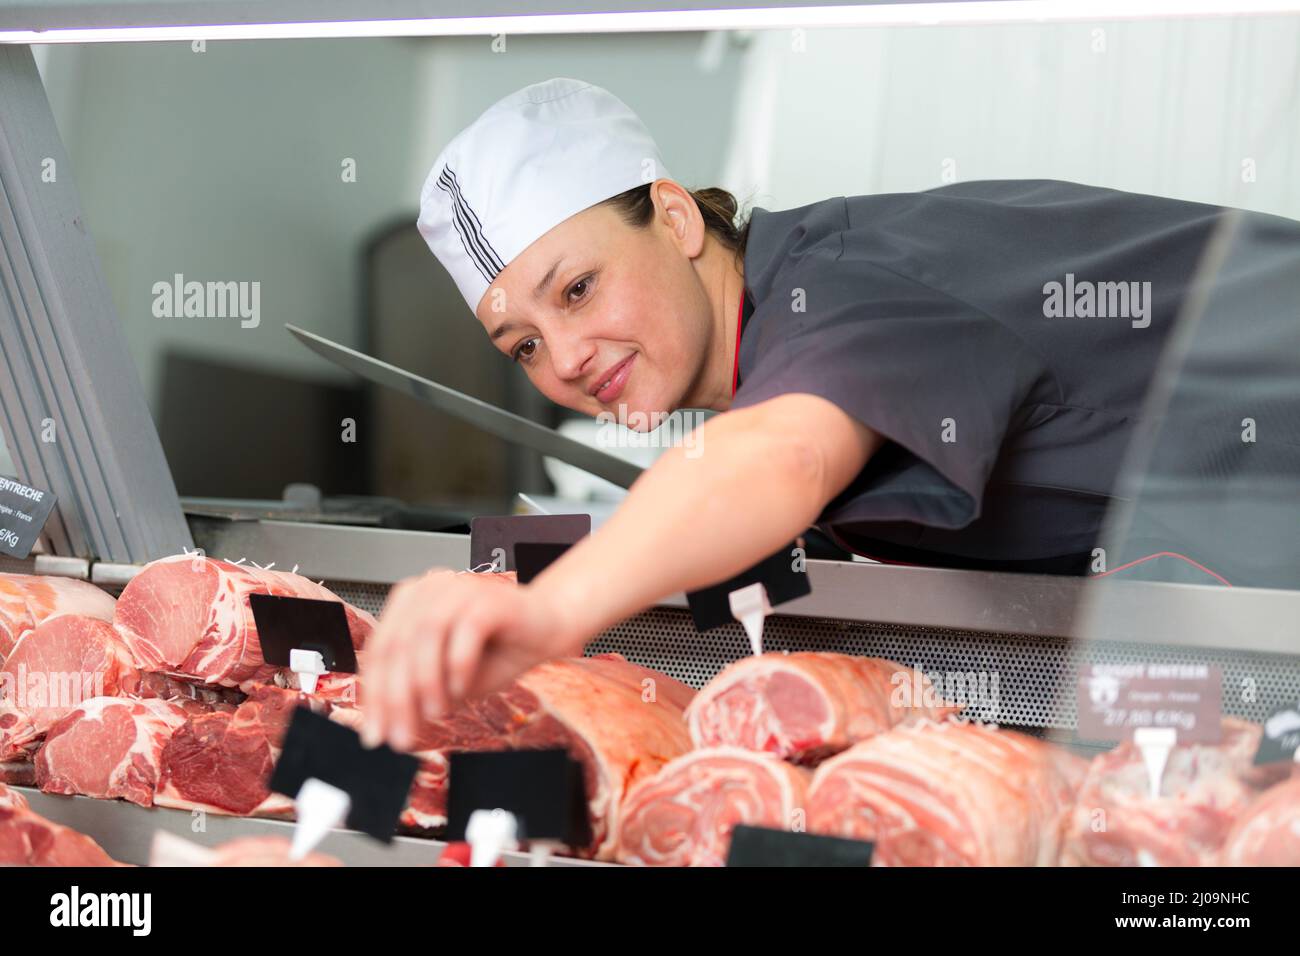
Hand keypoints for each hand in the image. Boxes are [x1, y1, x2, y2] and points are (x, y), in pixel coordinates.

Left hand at [359, 569, 575, 750]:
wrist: (548, 629)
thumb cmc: (498, 652)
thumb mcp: (449, 682)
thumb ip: (418, 696)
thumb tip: (388, 728)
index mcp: (410, 603)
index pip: (379, 652)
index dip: (374, 697)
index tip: (375, 735)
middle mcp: (429, 589)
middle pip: (397, 645)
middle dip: (395, 699)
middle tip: (400, 737)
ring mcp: (459, 588)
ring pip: (425, 636)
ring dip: (426, 683)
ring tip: (436, 714)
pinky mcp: (488, 598)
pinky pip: (465, 632)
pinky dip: (459, 667)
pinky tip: (461, 690)